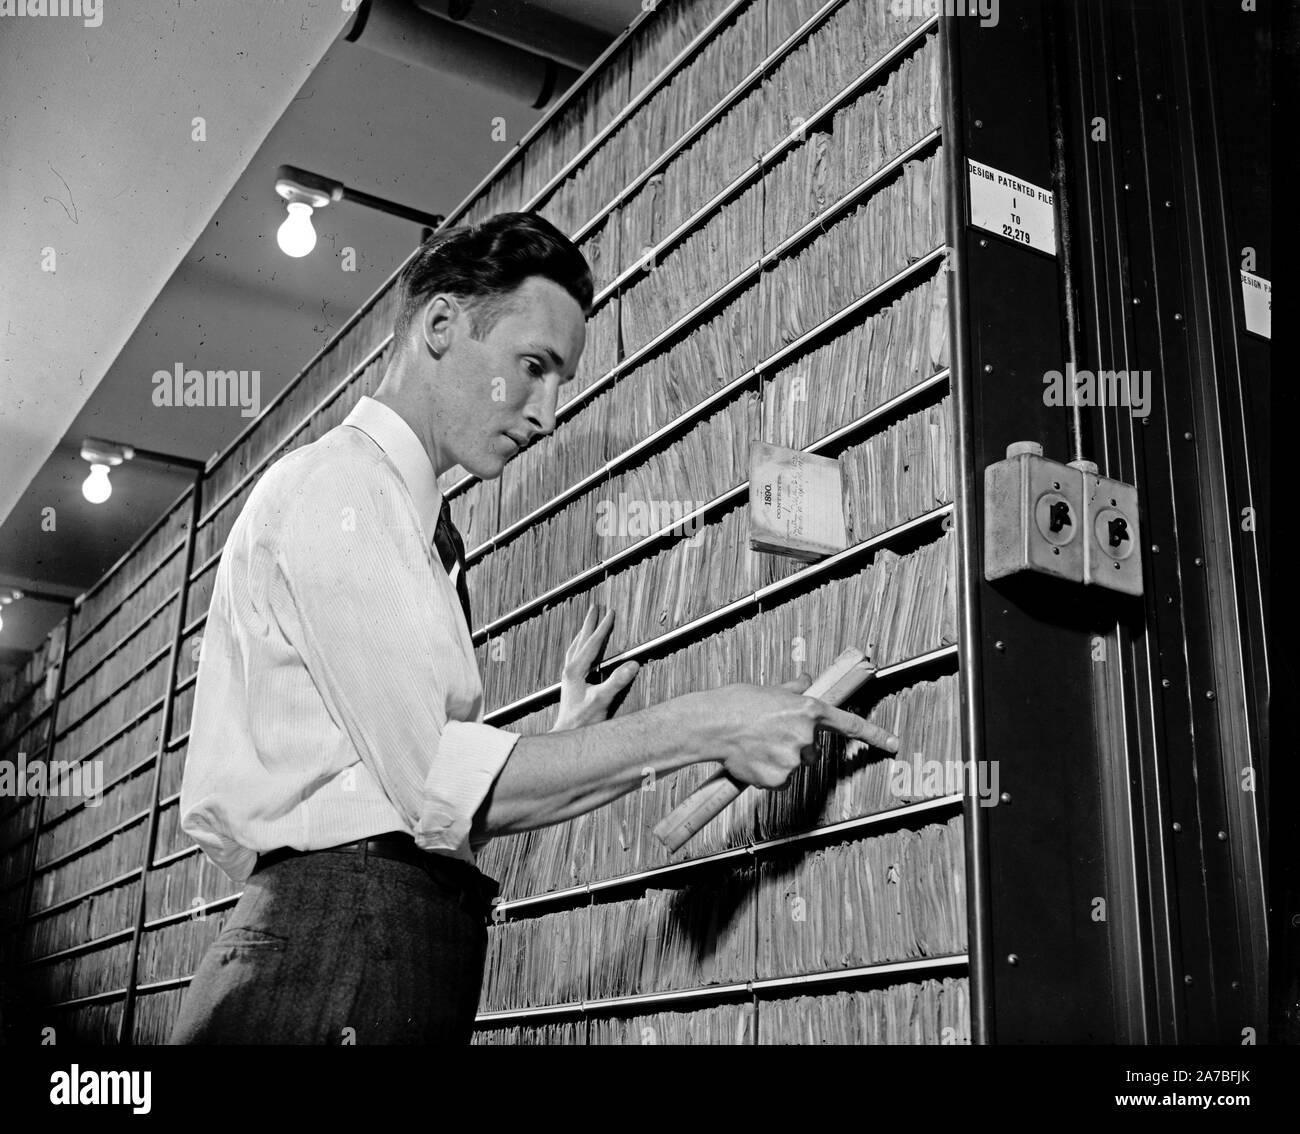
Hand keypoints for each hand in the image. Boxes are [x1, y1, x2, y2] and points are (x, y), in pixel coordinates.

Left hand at [552, 605, 639, 731]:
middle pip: (581, 640)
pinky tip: (585, 651)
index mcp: (576, 670)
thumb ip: (616, 682)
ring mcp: (569, 676)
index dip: (603, 627)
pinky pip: (575, 657)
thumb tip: (633, 664)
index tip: (611, 612)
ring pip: (576, 648)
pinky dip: (581, 647)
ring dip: (584, 633)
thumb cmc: (583, 721)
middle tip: (595, 607)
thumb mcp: (602, 701)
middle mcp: (570, 670)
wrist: (567, 736)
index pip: (592, 643)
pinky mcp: (571, 683)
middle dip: (589, 623)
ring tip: (589, 623)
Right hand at [687, 677, 899, 789]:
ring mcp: (794, 759)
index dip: (874, 735)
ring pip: (795, 767)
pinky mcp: (780, 779)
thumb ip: (794, 689)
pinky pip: (780, 782)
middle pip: (812, 752)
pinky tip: (753, 760)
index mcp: (808, 710)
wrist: (714, 724)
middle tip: (769, 736)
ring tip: (756, 746)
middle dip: (796, 748)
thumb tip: (805, 679)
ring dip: (780, 762)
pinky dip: (768, 776)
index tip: (893, 744)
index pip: (849, 724)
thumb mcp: (772, 690)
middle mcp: (806, 735)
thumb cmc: (739, 703)